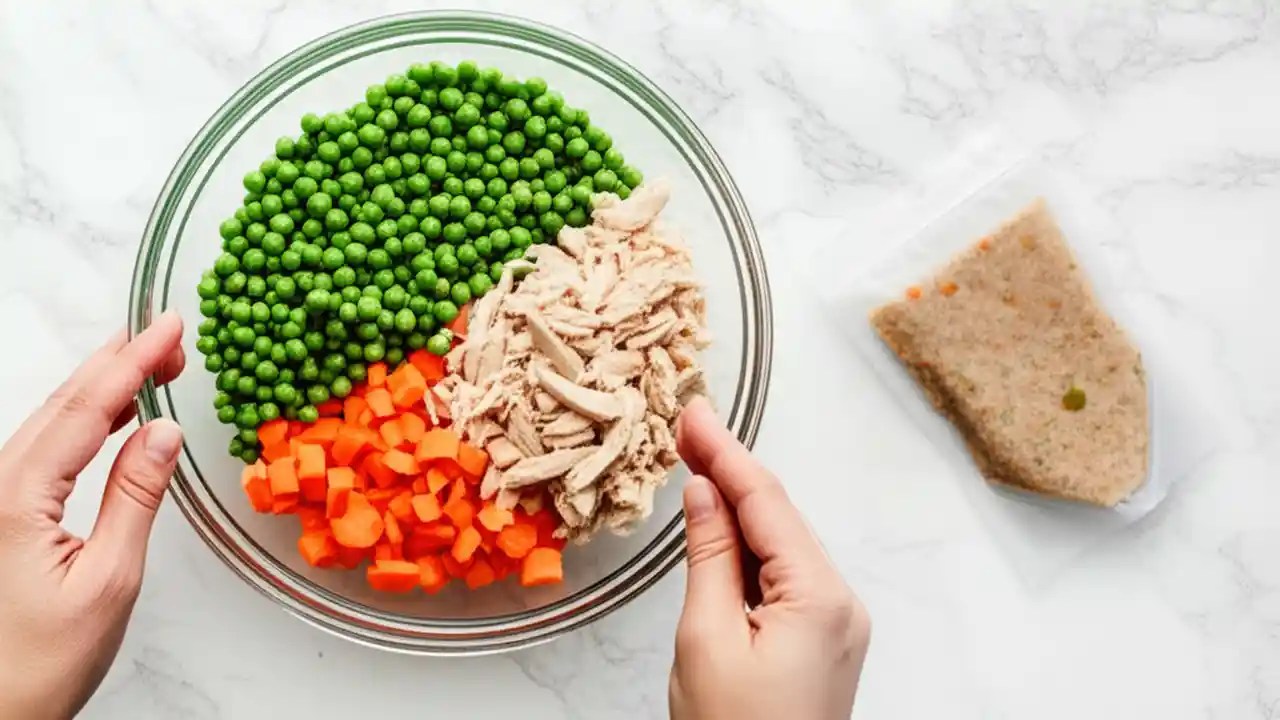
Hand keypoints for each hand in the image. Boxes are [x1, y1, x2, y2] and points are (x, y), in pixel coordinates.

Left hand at [0, 312, 184, 719]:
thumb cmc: (39, 664)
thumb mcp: (107, 581)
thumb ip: (134, 498)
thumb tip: (163, 433)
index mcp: (16, 496)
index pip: (85, 409)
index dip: (132, 360)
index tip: (171, 325)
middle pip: (63, 402)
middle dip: (120, 361)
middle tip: (172, 334)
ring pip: (51, 420)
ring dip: (104, 386)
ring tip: (152, 362)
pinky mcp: (0, 513)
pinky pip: (44, 447)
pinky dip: (84, 420)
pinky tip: (111, 417)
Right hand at [669, 398, 869, 719]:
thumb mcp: (706, 640)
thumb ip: (708, 558)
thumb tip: (705, 494)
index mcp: (820, 599)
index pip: (766, 503)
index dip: (725, 452)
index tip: (693, 413)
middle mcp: (841, 604)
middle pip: (779, 517)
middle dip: (731, 469)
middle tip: (687, 426)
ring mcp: (836, 622)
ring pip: (781, 543)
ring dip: (737, 505)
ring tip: (695, 462)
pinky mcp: (822, 639)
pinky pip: (784, 573)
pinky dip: (749, 545)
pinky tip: (720, 523)